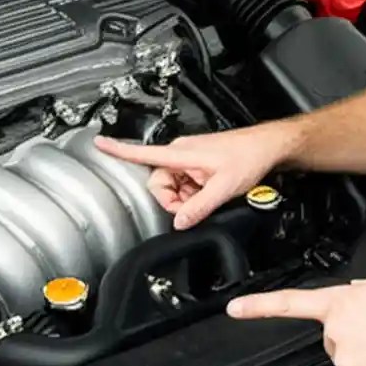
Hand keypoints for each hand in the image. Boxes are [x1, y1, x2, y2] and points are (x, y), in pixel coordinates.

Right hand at [93, 123, 297, 229]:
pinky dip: (193, 193)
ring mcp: (188, 159)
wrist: (266, 148)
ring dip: (185, 198)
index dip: (118, 150)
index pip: (143, 153)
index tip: (98, 144)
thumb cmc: (248, 157)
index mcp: (180, 154)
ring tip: (207, 196)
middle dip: (173, 200)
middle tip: (195, 205)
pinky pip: (184, 184)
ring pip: (173, 186)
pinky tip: (208, 193)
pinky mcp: (197, 164)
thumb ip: (199, 207)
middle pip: (159, 183)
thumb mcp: (223, 188)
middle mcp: (181, 153)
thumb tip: (179, 221)